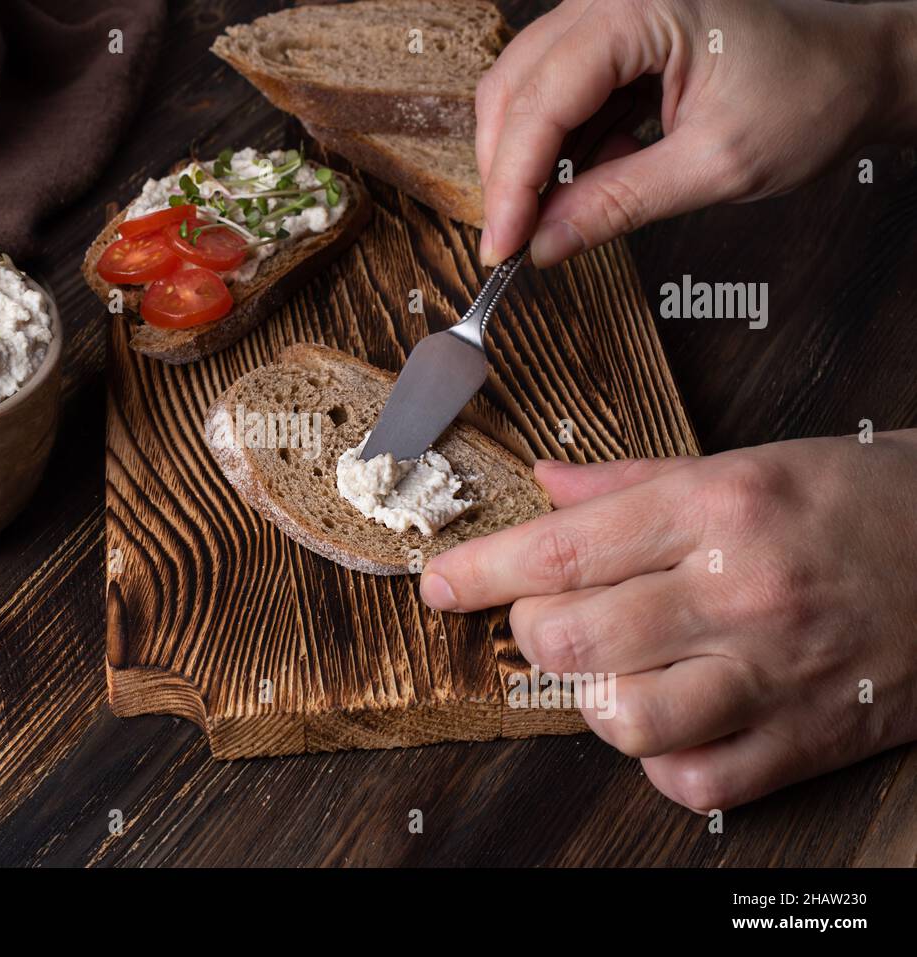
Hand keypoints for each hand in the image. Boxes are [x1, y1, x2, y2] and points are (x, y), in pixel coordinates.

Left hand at [419, 431, 916, 810]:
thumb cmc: (858, 499)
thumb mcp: (744, 461)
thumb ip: (630, 480)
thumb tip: (542, 485)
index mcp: (715, 509)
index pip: (558, 552)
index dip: (479, 571)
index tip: (439, 582)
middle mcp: (738, 592)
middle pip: (569, 640)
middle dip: (530, 629)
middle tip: (546, 614)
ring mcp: (774, 673)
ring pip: (622, 718)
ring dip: (592, 698)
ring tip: (612, 668)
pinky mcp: (808, 738)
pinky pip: (695, 781)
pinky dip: (660, 760)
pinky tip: (671, 719)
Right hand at [475, 0, 916, 266]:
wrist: (860, 71)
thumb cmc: (811, 98)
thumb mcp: (716, 166)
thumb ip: (619, 204)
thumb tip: (544, 245)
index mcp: (640, 10)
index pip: (542, 100)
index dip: (512, 181)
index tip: (501, 247)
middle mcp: (612, 0)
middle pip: (514, 87)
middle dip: (507, 171)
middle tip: (514, 242)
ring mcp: (610, 17)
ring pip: (525, 93)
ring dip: (529, 162)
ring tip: (557, 217)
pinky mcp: (615, 44)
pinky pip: (557, 98)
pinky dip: (560, 150)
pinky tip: (590, 183)